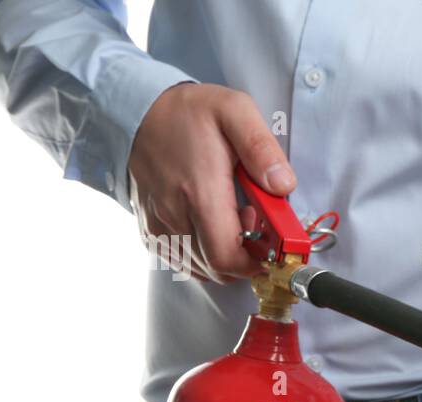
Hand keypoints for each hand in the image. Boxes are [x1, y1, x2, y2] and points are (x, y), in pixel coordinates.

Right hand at [128, 82, 295, 283]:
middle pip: (218, 269)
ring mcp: (158, 227)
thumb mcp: (236, 112)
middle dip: (246, 256)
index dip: (256, 261)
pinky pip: (183, 263)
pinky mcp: (150, 232)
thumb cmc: (189, 113)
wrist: (138, 111)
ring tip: (232, 218)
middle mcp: (173, 216)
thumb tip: (283, 185)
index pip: (227, 256)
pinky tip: (211, 227)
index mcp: (199, 192)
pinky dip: (205, 256)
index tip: (272, 243)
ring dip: (226, 255)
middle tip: (254, 222)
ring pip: (202, 270)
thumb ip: (262, 149)